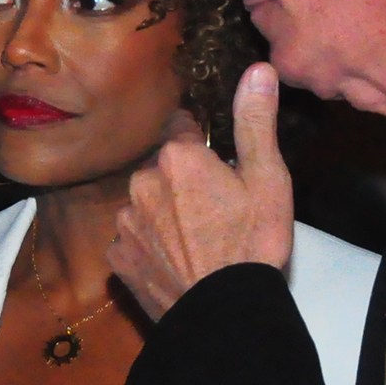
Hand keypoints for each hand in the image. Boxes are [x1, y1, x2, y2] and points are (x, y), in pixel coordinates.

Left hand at [110, 63, 295, 318]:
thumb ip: (255, 121)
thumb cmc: (252, 245)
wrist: (224, 315)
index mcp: (177, 158)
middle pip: (161, 170)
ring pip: (144, 205)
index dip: (203, 151)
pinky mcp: (117, 260)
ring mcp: (125, 223)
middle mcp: (141, 182)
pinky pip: (131, 241)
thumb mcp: (268, 179)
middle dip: (181, 184)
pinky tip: (174, 264)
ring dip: (162, 216)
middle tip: (214, 215)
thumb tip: (257, 69)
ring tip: (195, 244)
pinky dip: (148, 249)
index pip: (182, 131)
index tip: (220, 173)